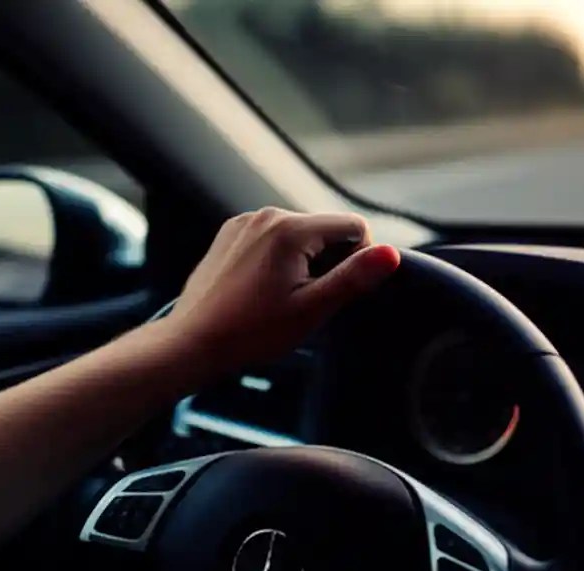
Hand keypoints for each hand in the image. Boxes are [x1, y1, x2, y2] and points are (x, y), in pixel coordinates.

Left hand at [168, 207, 399, 369]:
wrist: (192, 343)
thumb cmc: (251, 332)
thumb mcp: (311, 309)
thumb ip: (353, 277)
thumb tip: (391, 253)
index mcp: (290, 229)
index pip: (354, 227)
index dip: (359, 260)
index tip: (336, 292)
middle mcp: (266, 214)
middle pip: (325, 230)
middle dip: (329, 261)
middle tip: (306, 301)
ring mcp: (244, 223)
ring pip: (299, 235)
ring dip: (304, 261)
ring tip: (281, 299)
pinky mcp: (230, 234)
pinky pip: (271, 238)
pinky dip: (278, 259)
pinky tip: (263, 291)